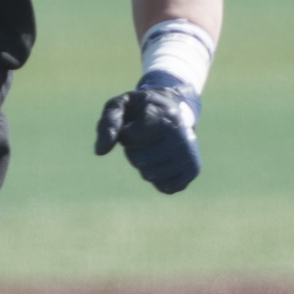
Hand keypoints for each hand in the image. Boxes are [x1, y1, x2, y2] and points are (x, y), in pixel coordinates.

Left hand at [93, 72, 202, 193]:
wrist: (174, 108)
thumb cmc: (142, 109)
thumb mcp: (121, 106)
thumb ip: (108, 124)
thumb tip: (100, 152)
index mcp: (166, 116)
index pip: (132, 137)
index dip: (126, 133)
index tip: (136, 122)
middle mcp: (183, 136)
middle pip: (139, 160)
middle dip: (134, 150)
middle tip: (145, 137)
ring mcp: (190, 154)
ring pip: (150, 175)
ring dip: (145, 164)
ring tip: (154, 146)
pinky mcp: (193, 170)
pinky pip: (165, 187)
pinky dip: (158, 177)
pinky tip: (164, 160)